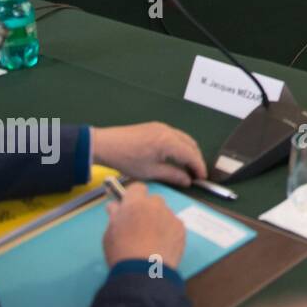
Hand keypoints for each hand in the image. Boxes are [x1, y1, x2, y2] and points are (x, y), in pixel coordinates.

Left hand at [92, 123, 206, 185]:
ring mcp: (162, 127)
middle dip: (196, 159)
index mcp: (168, 142)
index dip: (199, 167)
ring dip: (189, 151)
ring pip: (184, 138)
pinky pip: (175, 135)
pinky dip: (180, 145)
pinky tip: (175, 156)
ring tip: (186, 166)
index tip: (202, 178)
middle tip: (196, 173)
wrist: (104, 144)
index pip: (191, 155)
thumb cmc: (125, 160)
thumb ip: (172, 175)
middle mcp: (169, 131)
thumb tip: (187, 180)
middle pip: (191, 144)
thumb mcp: (150, 172)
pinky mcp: (155, 126)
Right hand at [102, 183, 186, 269]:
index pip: (138, 188)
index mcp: (135, 203)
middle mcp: (155, 205)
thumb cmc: (122, 252)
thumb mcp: (109, 233)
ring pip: (165, 213)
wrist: (145, 270)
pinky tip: (162, 246)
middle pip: (154, 200)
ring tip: (152, 240)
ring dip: (159, 221)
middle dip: (148, 209)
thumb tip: (115, 206)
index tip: (130, 208)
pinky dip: (169, 232)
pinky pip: (174, 225)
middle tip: (141, 226)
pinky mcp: (182, 229)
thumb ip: (114, 216)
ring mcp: (170, 216)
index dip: (134, 197)